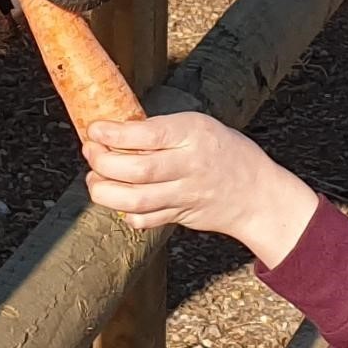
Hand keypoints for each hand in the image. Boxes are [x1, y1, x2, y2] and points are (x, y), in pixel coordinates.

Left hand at [81, 108, 318, 261]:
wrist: (257, 194)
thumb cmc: (224, 152)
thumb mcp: (199, 127)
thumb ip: (162, 131)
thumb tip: (115, 131)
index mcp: (193, 134)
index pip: (148, 134)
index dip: (114, 133)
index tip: (94, 129)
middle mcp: (189, 166)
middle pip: (137, 170)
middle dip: (103, 162)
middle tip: (90, 152)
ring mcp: (184, 194)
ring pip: (135, 200)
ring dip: (104, 191)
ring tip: (95, 179)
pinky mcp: (180, 215)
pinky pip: (145, 220)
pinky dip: (125, 214)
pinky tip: (118, 202)